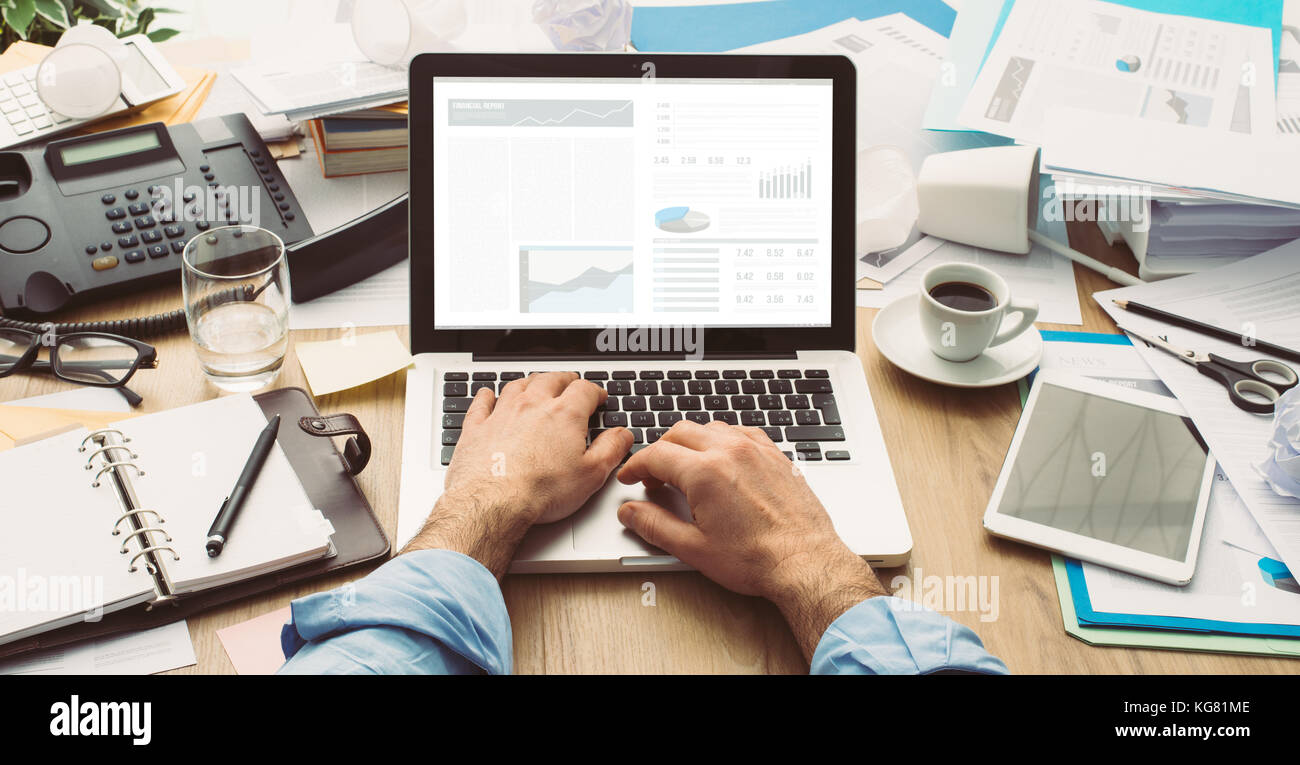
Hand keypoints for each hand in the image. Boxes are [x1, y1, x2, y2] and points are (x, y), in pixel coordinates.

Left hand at [405, 372, 632, 577]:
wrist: (493, 502)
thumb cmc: (541, 490)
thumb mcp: (592, 474)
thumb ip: (611, 449)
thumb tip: (623, 435)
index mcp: (564, 414)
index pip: (584, 390)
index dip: (595, 391)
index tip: (598, 396)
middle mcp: (532, 405)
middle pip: (551, 379)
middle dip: (564, 379)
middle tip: (570, 383)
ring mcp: (502, 413)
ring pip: (517, 385)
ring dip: (530, 382)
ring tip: (536, 384)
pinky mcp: (476, 428)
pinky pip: (482, 403)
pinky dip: (487, 396)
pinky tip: (488, 395)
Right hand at [615, 420, 885, 659]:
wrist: (805, 562)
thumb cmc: (756, 559)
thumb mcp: (693, 548)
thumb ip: (654, 525)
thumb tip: (630, 513)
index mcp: (705, 472)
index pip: (656, 454)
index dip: (636, 466)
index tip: (630, 477)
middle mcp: (730, 451)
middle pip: (680, 432)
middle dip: (660, 451)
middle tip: (654, 477)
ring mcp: (756, 449)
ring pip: (710, 427)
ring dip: (691, 443)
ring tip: (686, 470)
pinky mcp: (775, 455)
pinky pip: (741, 432)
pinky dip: (722, 440)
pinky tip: (722, 460)